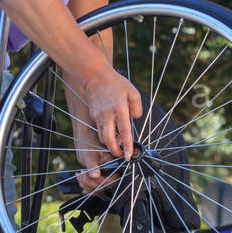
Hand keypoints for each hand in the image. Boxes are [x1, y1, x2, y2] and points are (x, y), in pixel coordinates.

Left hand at [72, 120, 114, 192]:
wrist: (86, 138)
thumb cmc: (90, 142)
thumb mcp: (90, 154)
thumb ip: (93, 166)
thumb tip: (95, 176)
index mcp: (115, 164)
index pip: (112, 179)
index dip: (101, 181)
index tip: (91, 176)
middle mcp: (112, 171)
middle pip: (104, 186)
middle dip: (91, 183)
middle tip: (82, 173)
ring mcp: (105, 174)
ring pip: (98, 188)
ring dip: (87, 185)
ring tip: (80, 174)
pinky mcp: (98, 176)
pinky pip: (94, 187)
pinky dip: (85, 185)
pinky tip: (80, 178)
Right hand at [74, 65, 142, 188]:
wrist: (95, 76)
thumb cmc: (116, 83)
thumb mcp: (133, 92)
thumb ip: (137, 108)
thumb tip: (134, 119)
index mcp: (120, 109)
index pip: (124, 132)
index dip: (127, 146)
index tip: (129, 156)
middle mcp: (108, 115)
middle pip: (109, 140)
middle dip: (115, 151)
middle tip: (122, 155)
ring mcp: (99, 116)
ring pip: (103, 137)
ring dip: (110, 144)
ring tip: (118, 143)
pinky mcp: (94, 116)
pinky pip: (99, 130)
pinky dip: (106, 135)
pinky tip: (112, 133)